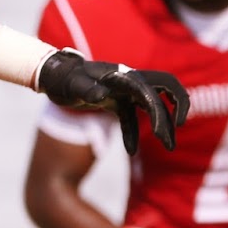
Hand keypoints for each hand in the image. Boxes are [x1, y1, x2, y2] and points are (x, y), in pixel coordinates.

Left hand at [35, 51, 188, 153]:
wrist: (52, 76)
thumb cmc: (61, 79)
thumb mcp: (71, 85)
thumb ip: (85, 89)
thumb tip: (100, 95)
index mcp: (123, 76)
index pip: (152, 91)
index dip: (161, 109)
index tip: (160, 130)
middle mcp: (129, 81)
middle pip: (164, 91)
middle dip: (176, 110)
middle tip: (175, 133)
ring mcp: (124, 91)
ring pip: (152, 107)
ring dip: (161, 125)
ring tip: (168, 146)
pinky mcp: (116, 101)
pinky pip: (131, 117)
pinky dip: (133, 133)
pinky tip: (131, 151)